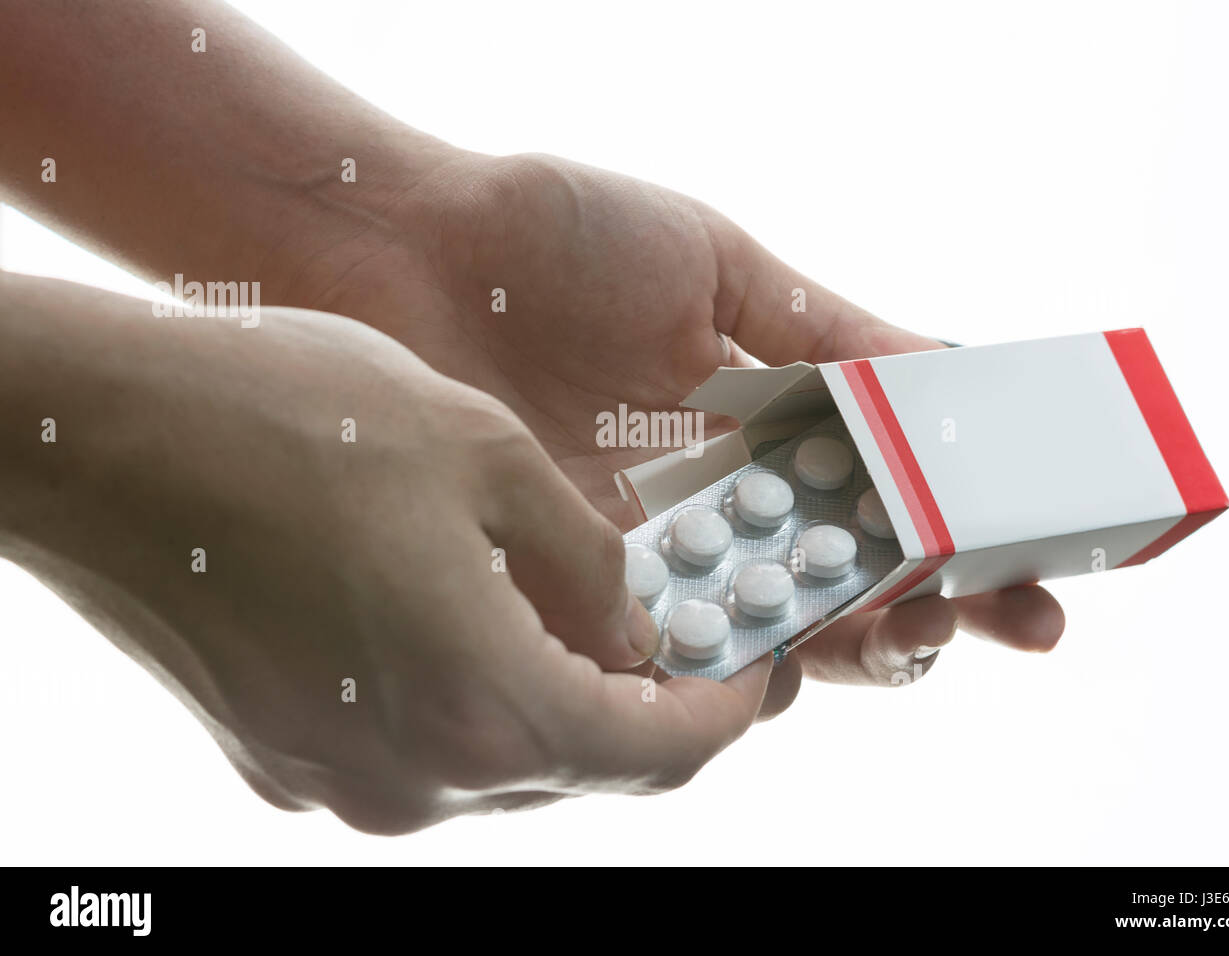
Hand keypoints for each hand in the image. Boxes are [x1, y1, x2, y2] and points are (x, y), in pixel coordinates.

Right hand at [0, 274, 770, 831]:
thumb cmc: (292, 425)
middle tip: (686, 624)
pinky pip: (420, 746)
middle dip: (649, 699)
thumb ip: (590, 564)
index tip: (757, 661)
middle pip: (583, 763)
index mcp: (486, 708)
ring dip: (561, 695)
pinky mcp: (281, 757)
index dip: (726, 709)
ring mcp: (339, 781)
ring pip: (502, 758)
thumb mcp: (487, 459)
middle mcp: (415, 778)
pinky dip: (475, 694)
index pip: (660, 753)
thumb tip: (643, 623)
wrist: (99, 437)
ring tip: (589, 608)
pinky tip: (478, 614)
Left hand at [287, 150, 1066, 708]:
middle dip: (938, 618)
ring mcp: (656, 557)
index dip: (969, 552)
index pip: (888, 508)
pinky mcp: (582, 590)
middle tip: (1006, 618)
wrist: (416, 256)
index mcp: (766, 430)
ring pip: (777, 639)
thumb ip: (831, 335)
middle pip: (850, 592)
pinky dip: (737, 660)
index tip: (1048, 580)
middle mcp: (721, 508)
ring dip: (861, 646)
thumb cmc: (563, 243)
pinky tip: (791, 648)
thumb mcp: (720, 270)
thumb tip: (958, 374)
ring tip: (913, 624)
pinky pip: (673, 652)